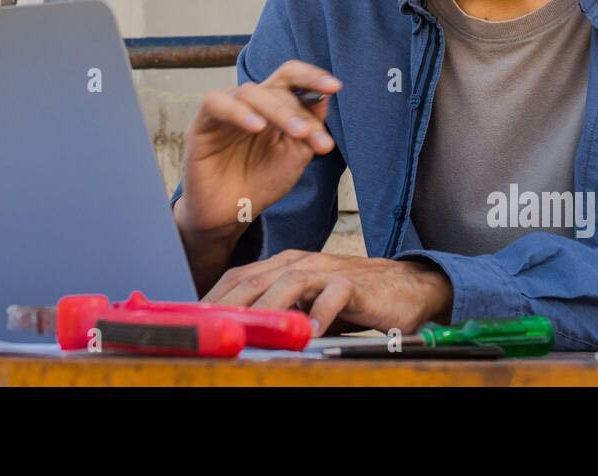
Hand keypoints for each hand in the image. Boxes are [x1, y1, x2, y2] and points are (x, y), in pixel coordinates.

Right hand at [174, 61, 340, 290]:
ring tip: (296, 133)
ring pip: (250, 92)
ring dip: (277, 110)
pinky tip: (257, 127)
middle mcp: (250, 102)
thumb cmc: (261, 182)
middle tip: (311, 135)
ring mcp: (225, 110)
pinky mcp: (201, 124)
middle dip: (297, 110)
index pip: (291, 78)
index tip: (335, 86)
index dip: (312, 76)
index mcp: (273, 105)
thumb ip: (309, 129)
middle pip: (275, 85)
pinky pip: (216, 103)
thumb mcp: (294, 156)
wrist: (230, 214)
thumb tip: (323, 98)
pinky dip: (238, 112)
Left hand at [202, 250, 452, 335]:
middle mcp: (301, 262)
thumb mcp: (305, 307)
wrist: (404, 289)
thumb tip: (240, 334)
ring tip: (252, 329)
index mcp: (284, 265)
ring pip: (290, 282)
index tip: (193, 318)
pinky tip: (310, 332)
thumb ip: (276, 314)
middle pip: (256, 278)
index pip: (240, 277)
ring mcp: (327, 270)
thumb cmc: (350, 300)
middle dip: (229, 302)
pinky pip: (334, 295)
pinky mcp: (354, 282)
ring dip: (268, 306)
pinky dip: (320, 313)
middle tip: (210, 326)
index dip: (214, 296)